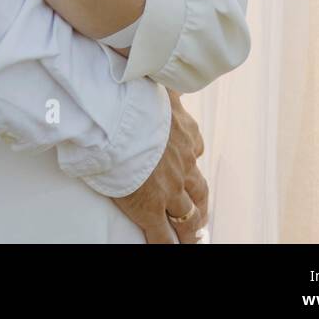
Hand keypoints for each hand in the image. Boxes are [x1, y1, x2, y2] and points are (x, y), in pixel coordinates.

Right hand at [111, 90, 208, 244]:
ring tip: (194, 237)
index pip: (195, 145)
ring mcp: (169, 188)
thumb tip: (167, 70)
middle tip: (201, 210)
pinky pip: (163, 235)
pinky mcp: (151, 209)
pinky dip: (168, 245)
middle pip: (198, 186)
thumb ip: (164, 82)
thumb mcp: (155, 84)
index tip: (190, 158)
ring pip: (188, 214)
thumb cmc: (132, 98)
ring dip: (191, 226)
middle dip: (200, 199)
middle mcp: (182, 163)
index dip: (192, 155)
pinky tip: (170, 249)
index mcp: (184, 132)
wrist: (118, 120)